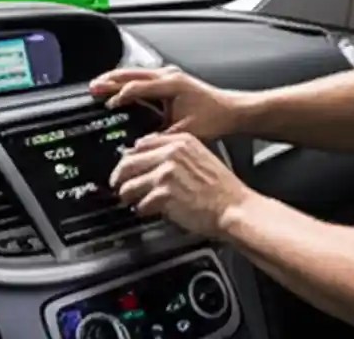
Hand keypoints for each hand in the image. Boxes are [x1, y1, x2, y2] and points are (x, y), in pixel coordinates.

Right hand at [89, 66, 246, 140]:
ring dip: (118, 78)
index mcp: (171, 85)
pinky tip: (121, 86)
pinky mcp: (172, 80)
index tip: (107, 104)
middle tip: (93, 86)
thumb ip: (162, 137)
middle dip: (111, 80)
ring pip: (137, 73)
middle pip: (132, 74)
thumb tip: (141, 145)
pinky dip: (129, 80)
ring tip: (100, 84)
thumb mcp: (186, 132)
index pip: (137, 87)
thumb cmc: (215, 118)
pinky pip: (144, 77)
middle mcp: (169, 76)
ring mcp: (170, 76)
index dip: (120, 95)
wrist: (233, 111)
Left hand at [109, 132, 254, 238]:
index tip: (126, 166)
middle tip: (118, 185)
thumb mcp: (201, 158)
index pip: (141, 144)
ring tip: (130, 200)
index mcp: (181, 141)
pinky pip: (140, 204)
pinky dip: (142, 210)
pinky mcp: (163, 195)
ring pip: (129, 184)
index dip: (130, 157)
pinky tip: (147, 211)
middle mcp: (171, 153)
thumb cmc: (222, 189)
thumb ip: (176, 153)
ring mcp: (166, 174)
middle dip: (120, 177)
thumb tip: (149, 157)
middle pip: (128, 162)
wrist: (235, 208)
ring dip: (127, 195)